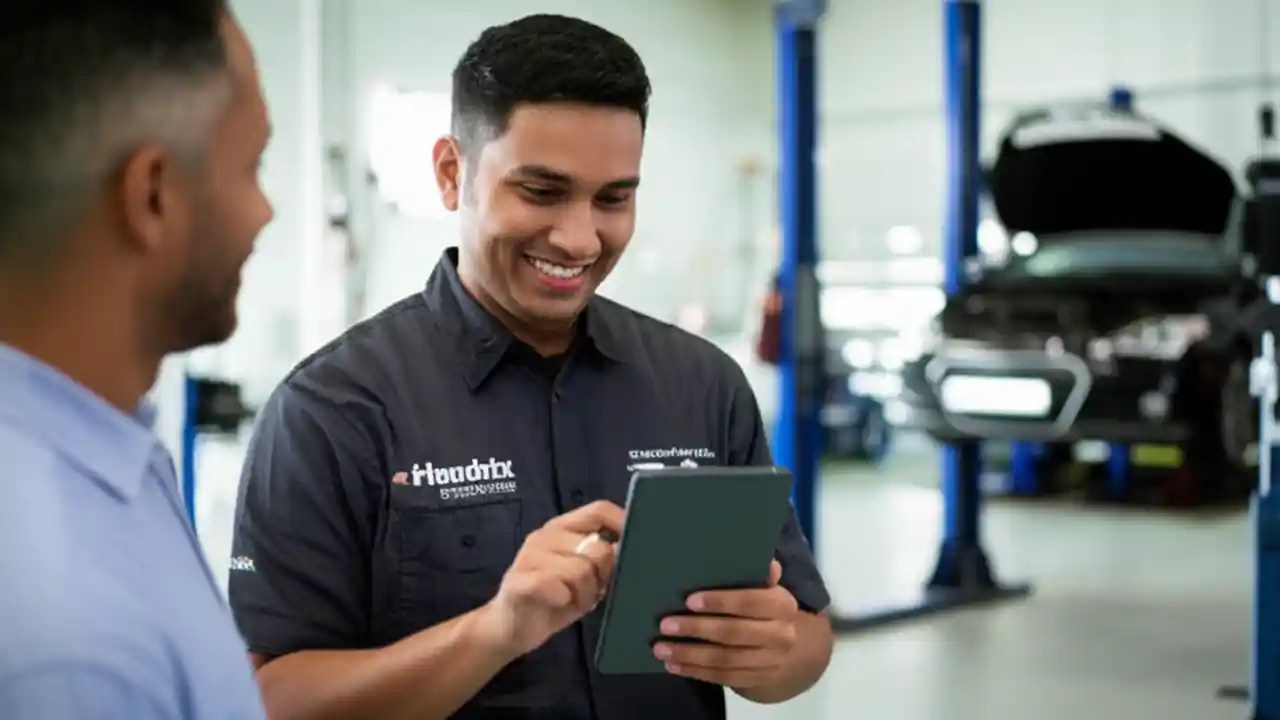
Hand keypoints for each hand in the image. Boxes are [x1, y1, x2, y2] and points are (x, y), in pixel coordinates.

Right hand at [480, 501, 623, 659]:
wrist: (510, 629)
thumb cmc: (554, 599)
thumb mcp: (587, 578)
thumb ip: (605, 560)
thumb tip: (631, 548)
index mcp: (563, 527)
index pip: (599, 510)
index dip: (623, 523)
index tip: (638, 546)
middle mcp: (545, 535)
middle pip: (597, 546)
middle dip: (603, 576)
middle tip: (593, 592)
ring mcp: (528, 556)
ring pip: (580, 569)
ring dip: (585, 593)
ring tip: (575, 601)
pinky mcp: (518, 580)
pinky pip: (556, 585)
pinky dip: (565, 598)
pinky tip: (559, 603)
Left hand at [652, 559, 798, 689]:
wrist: (782, 641)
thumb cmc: (761, 603)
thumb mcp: (762, 586)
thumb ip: (756, 574)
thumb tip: (766, 561)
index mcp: (782, 605)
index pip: (751, 601)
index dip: (720, 601)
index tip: (689, 601)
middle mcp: (781, 635)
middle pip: (733, 633)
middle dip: (696, 629)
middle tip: (665, 625)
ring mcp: (770, 661)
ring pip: (725, 660)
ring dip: (689, 654)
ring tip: (661, 649)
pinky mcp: (757, 680)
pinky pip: (723, 678)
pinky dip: (696, 671)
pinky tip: (674, 665)